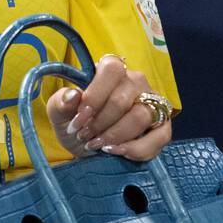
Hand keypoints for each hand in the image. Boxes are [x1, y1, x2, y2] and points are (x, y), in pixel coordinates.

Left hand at [46, 54, 171, 162]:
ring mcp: (153, 102)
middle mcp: (136, 81)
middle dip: (100, 123)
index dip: (94, 96)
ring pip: (140, 117)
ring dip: (116, 136)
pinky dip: (137, 149)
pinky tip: (119, 152)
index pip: (111, 70)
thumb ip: (60, 103)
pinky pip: (159, 137)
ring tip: (98, 145)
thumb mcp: (59, 114)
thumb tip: (72, 95)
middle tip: (85, 136)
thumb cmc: (76, 123)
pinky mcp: (163, 126)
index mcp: (112, 70)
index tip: (79, 118)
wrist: (88, 146)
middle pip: (122, 100)